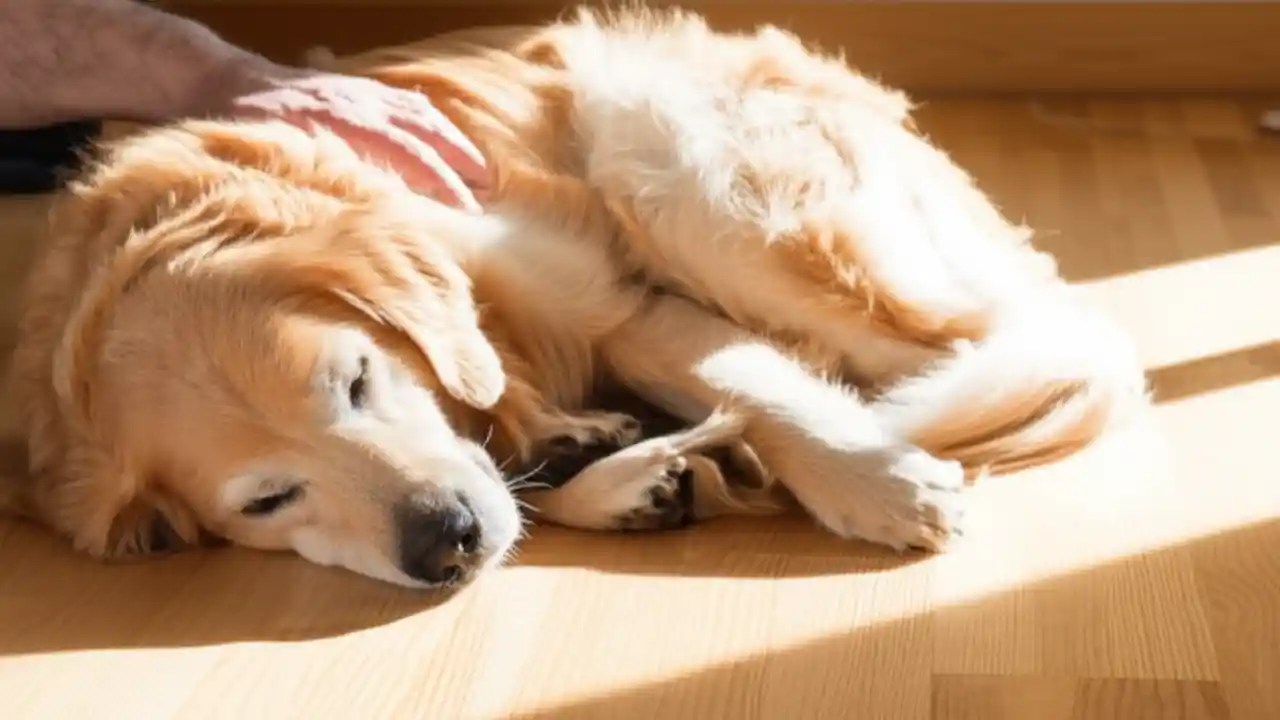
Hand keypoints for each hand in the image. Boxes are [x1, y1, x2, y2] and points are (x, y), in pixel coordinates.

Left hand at [228, 71, 489, 210]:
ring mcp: (363, 92)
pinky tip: (451, 145)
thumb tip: (360, 221)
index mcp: (343, 124)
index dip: (439, 185)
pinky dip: (437, 127)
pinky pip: (410, 106)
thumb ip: (320, 188)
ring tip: (481, 178)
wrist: (220, 79)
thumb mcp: (277, 163)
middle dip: (459, 170)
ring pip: (423, 118)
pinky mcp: (361, 88)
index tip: (463, 214)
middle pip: (425, 136)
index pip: (407, 155)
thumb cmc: (245, 131)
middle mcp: (360, 104)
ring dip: (456, 148)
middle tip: (483, 205)